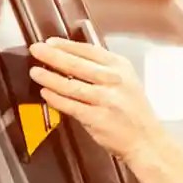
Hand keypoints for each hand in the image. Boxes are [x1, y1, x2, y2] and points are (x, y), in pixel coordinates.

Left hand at [28, 38, 165, 163]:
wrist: (146, 140)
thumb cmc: (134, 113)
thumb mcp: (126, 81)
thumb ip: (103, 70)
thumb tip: (70, 60)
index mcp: (120, 66)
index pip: (89, 50)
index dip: (66, 45)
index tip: (50, 42)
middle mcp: (114, 80)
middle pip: (76, 64)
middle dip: (52, 55)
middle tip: (36, 50)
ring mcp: (105, 100)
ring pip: (70, 85)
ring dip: (49, 77)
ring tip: (35, 72)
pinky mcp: (97, 118)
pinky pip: (70, 106)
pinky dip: (56, 99)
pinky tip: (46, 93)